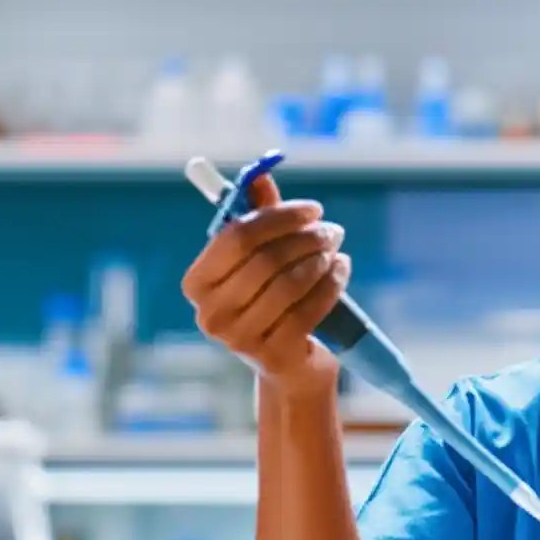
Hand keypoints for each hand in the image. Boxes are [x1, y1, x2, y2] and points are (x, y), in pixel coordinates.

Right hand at [181, 175, 349, 392]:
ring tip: (336, 251)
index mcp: (198, 282)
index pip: (236, 237)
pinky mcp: (272, 356)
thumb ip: (259, 219)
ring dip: (320, 260)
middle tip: (333, 231)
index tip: (313, 209)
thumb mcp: (262, 260)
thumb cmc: (272, 302)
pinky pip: (309, 310)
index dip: (278, 217)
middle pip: (265, 260)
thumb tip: (260, 174)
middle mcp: (211, 313)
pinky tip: (341, 271)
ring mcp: (239, 339)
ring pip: (289, 284)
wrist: (289, 365)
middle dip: (306, 239)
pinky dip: (330, 285)